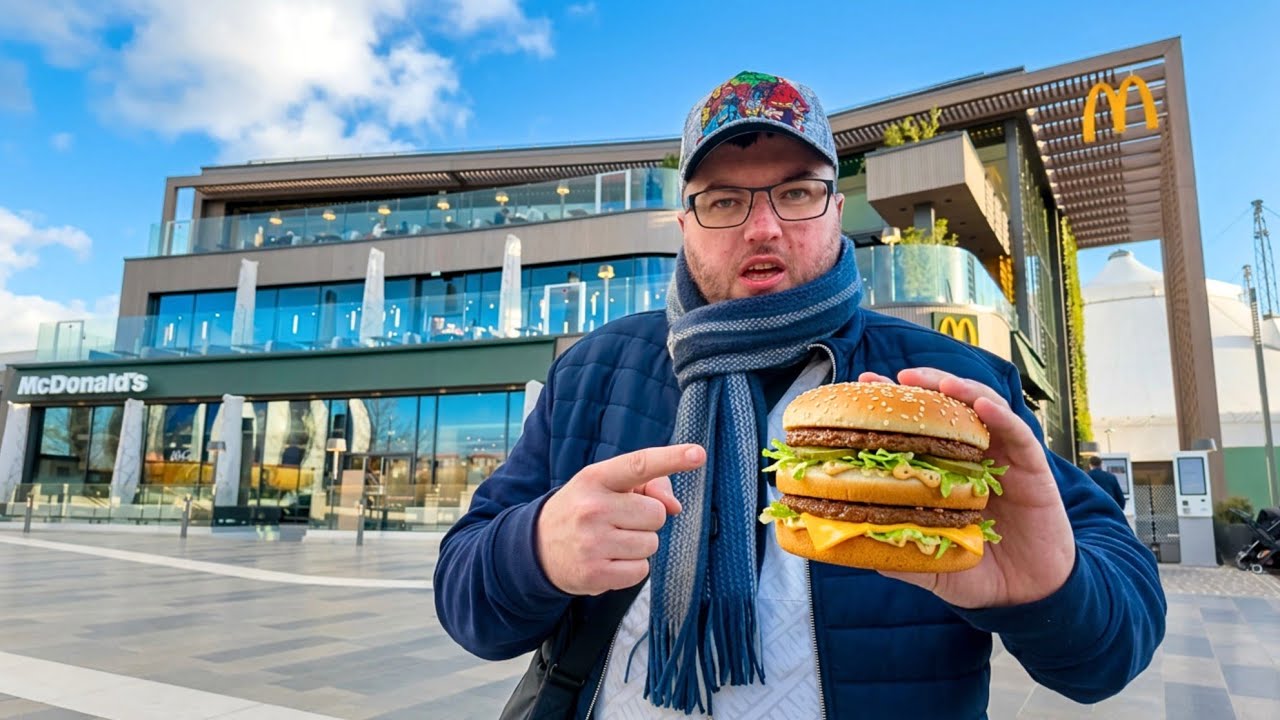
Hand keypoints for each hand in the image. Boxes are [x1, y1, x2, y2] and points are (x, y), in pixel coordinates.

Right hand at [537, 444, 705, 595]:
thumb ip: (647, 486)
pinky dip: (631, 568)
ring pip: (651, 544)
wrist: (537, 548)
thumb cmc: (583, 511)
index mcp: (595, 478)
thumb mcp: (605, 488)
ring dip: (639, 545)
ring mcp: (592, 543)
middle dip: (646, 519)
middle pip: (656, 513)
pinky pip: (641, 571)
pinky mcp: (595, 574)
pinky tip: (609, 561)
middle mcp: (592, 508)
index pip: (639, 464)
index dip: (671, 458)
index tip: (697, 454)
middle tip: (620, 522)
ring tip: (612, 542)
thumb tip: (675, 508)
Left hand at [857, 368, 1074, 608]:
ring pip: (984, 409)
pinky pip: (1019, 434)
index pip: (918, 429)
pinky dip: (1001, 416)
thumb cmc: (980, 574)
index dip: (894, 407)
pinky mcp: (1033, 468)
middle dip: (924, 387)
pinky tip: (982, 405)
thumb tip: (859, 542)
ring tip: (940, 383)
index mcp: (946, 473)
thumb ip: (902, 554)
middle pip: (949, 409)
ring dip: (962, 390)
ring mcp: (1004, 459)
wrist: (1030, 595)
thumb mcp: (934, 566)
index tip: (864, 386)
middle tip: (897, 378)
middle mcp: (974, 458)